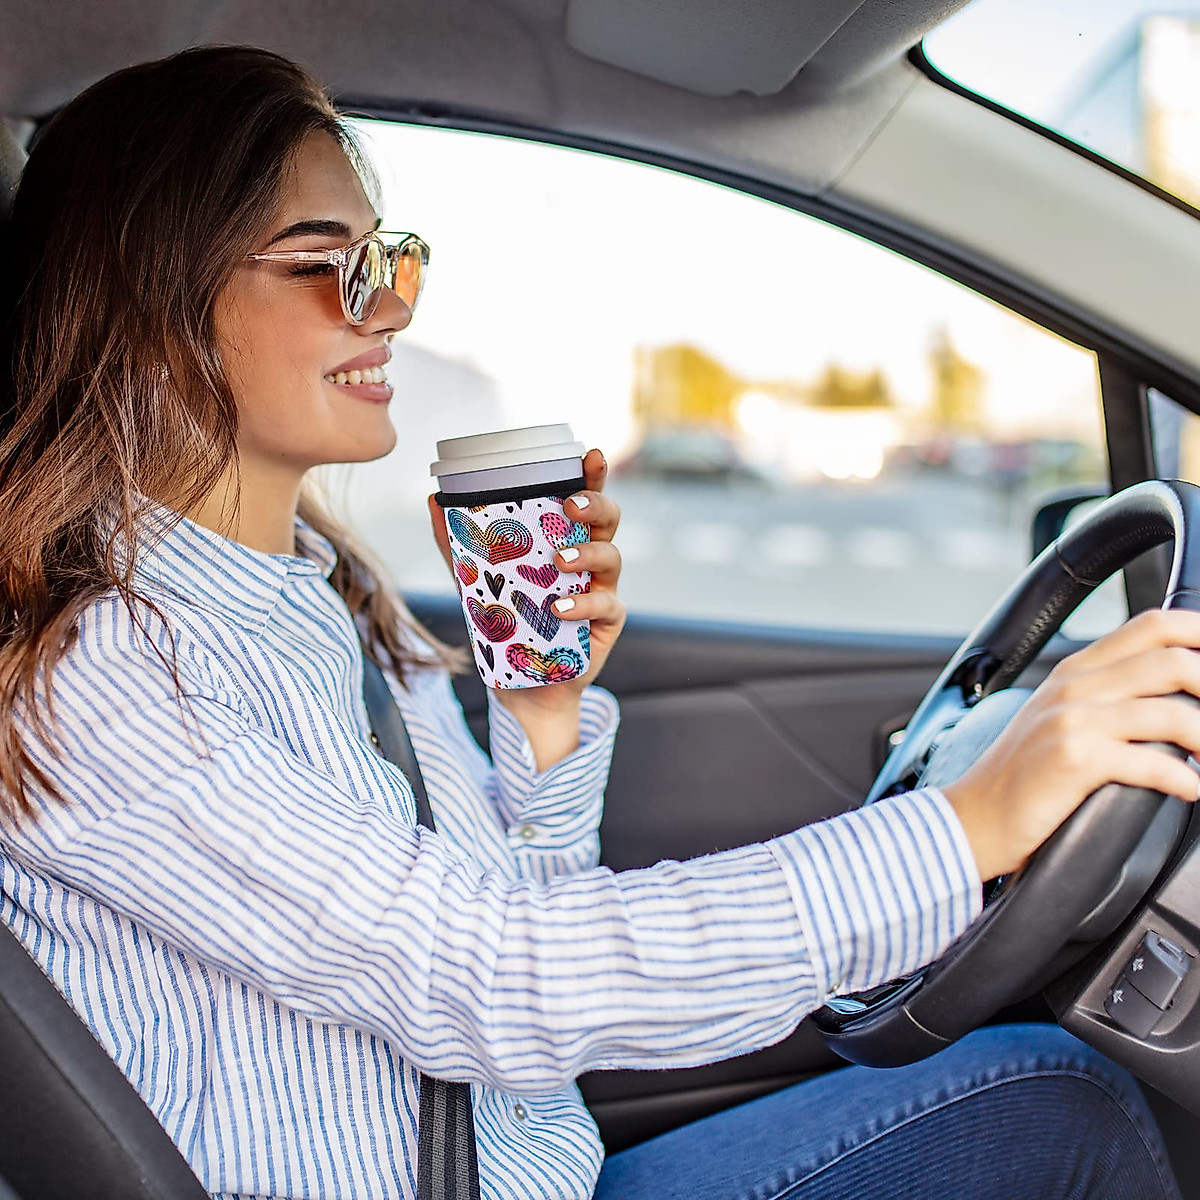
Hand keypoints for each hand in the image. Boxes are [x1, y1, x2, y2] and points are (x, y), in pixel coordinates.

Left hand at [427, 447, 626, 716]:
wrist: (523, 684)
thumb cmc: (508, 624)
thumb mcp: (475, 580)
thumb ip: (458, 543)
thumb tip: (433, 499)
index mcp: (566, 539)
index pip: (583, 500)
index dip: (592, 475)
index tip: (589, 455)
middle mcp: (590, 559)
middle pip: (608, 520)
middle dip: (596, 506)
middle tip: (570, 506)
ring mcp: (602, 590)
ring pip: (613, 558)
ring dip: (589, 554)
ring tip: (560, 560)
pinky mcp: (607, 623)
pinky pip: (608, 606)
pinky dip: (584, 603)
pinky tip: (560, 608)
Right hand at [941, 609, 1199, 881]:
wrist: (972, 819)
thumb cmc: (1021, 779)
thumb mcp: (1059, 719)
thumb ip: (1105, 696)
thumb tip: (1171, 693)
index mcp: (1076, 670)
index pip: (1153, 625)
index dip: (1199, 633)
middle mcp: (1075, 686)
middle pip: (1173, 661)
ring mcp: (1072, 719)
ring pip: (1174, 713)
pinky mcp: (1072, 758)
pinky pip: (1152, 762)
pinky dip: (1185, 780)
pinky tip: (1192, 791)